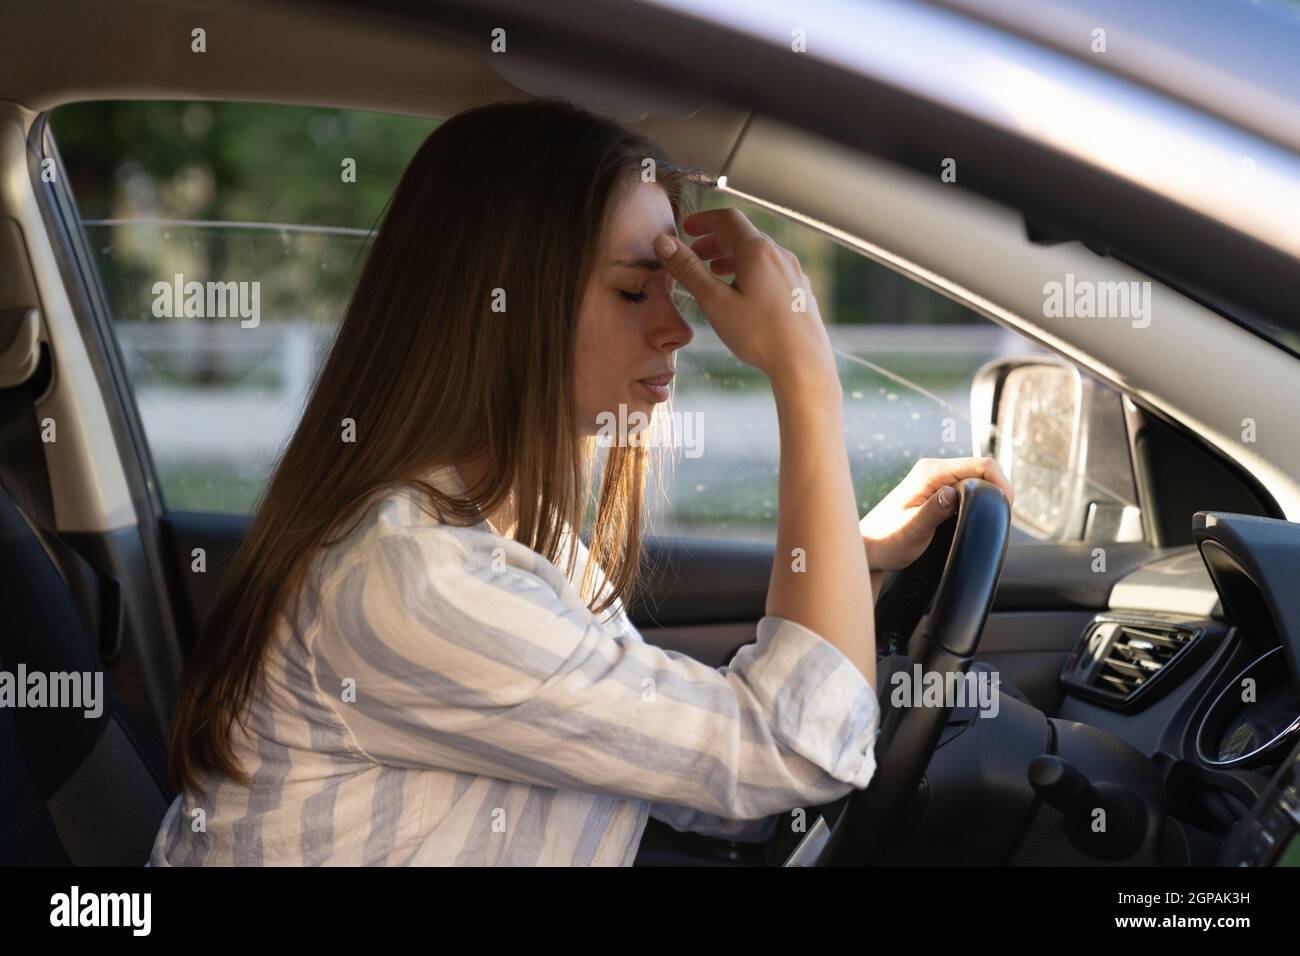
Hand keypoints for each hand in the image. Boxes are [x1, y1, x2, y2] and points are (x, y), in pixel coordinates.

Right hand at [653, 208, 837, 389]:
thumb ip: (688, 269)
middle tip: (694, 252)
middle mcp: (779, 255)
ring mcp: (793, 272)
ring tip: (715, 271)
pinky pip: (771, 270)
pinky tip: (743, 292)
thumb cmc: (760, 334)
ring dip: (732, 256)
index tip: (687, 228)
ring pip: (758, 253)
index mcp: (758, 251)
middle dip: (715, 240)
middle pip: (744, 235)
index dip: (703, 220)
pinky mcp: (800, 291)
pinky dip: (750, 270)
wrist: (804, 364)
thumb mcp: (715, 301)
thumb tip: (663, 242)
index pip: (727, 219)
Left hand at [860, 457, 1014, 571]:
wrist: (869, 548)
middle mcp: (934, 470)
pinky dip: (977, 501)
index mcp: (930, 472)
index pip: (980, 464)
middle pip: (982, 470)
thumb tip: (953, 494)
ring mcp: (936, 479)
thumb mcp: (911, 531)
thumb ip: (933, 511)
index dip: (1001, 483)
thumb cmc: (886, 541)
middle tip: (999, 519)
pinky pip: (966, 489)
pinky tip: (975, 519)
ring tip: (988, 520)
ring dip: (987, 497)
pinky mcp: (937, 491)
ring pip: (976, 480)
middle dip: (996, 491)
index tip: (1006, 508)